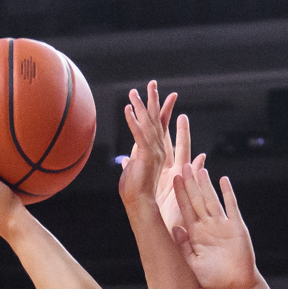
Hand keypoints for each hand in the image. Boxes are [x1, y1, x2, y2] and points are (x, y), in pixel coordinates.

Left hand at [118, 81, 178, 207]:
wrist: (140, 205)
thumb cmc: (136, 192)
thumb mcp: (132, 172)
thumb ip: (132, 162)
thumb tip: (126, 159)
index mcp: (156, 151)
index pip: (159, 126)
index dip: (161, 110)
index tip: (161, 95)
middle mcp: (158, 148)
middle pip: (157, 119)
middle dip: (154, 100)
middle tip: (152, 83)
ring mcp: (154, 151)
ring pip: (148, 123)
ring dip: (140, 106)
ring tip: (134, 91)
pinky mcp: (146, 156)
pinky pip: (139, 134)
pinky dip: (133, 121)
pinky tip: (128, 109)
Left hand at [170, 162, 261, 288]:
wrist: (236, 286)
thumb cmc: (213, 279)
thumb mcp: (192, 264)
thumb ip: (183, 246)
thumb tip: (174, 228)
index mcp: (195, 235)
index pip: (185, 209)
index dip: (180, 194)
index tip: (173, 179)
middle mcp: (208, 227)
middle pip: (197, 200)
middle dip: (190, 183)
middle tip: (184, 165)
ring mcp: (222, 225)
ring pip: (212, 200)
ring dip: (206, 185)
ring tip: (199, 168)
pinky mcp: (236, 227)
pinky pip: (231, 206)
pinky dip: (228, 193)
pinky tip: (223, 180)